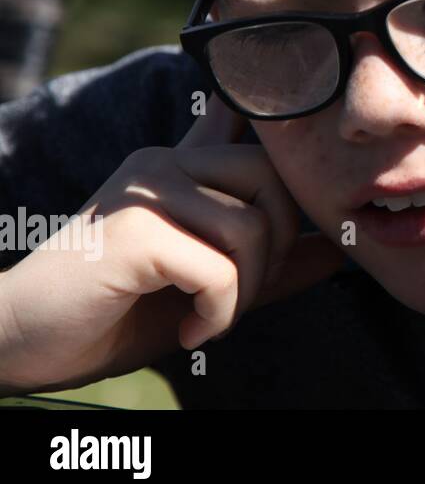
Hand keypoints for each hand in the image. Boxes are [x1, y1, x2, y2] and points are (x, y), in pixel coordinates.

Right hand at [0, 94, 345, 395]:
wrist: (20, 343)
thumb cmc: (115, 312)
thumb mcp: (207, 285)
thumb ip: (267, 263)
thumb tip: (335, 250)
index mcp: (183, 164)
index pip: (260, 140)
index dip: (291, 177)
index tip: (294, 230)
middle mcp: (165, 162)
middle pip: (276, 182)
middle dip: (277, 250)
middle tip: (237, 295)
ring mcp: (147, 191)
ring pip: (254, 229)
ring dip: (245, 292)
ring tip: (207, 317)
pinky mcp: (135, 232)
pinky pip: (221, 268)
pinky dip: (219, 311)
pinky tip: (191, 329)